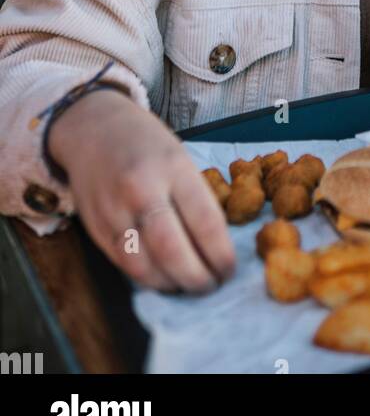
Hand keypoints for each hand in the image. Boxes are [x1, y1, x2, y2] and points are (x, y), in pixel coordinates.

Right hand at [48, 89, 235, 292]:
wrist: (93, 128)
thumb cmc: (147, 144)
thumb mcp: (180, 158)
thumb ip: (194, 198)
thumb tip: (215, 246)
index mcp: (173, 167)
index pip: (205, 222)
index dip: (221, 255)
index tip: (229, 270)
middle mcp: (142, 190)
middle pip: (173, 251)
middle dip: (197, 278)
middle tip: (212, 286)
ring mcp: (114, 211)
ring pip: (145, 267)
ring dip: (172, 285)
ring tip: (189, 286)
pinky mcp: (95, 228)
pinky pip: (124, 265)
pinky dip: (147, 279)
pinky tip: (163, 278)